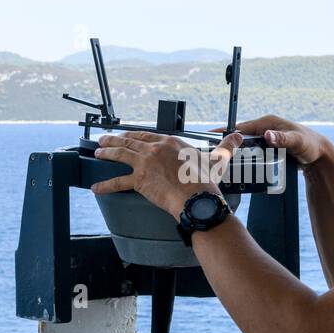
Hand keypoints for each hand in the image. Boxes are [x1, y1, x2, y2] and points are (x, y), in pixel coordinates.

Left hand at [91, 130, 243, 218]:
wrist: (198, 197)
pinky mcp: (140, 180)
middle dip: (114, 140)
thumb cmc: (206, 180)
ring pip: (120, 154)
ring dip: (106, 152)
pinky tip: (96, 188)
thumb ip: (226, 146)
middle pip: (130, 141)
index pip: (147, 135)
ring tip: (97, 152)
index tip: (126, 135)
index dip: (134, 135)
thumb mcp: (218, 159)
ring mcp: (145, 163)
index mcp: (170, 142)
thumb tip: (237, 136)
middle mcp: (155, 149)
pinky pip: (118, 182)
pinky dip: (105, 185)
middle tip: (103, 140)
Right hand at [219, 115, 332, 170]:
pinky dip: (244, 160)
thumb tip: (267, 134)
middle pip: (240, 137)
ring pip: (245, 147)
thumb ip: (283, 138)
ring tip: (220, 164)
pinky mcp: (268, 149)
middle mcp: (265, 129)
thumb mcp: (297, 141)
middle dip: (227, 144)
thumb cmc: (311, 145)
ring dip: (235, 154)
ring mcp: (266, 139)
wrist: (320, 155)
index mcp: (267, 123)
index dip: (225, 132)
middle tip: (211, 155)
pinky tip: (237, 169)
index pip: (241, 127)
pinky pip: (252, 154)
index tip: (210, 137)